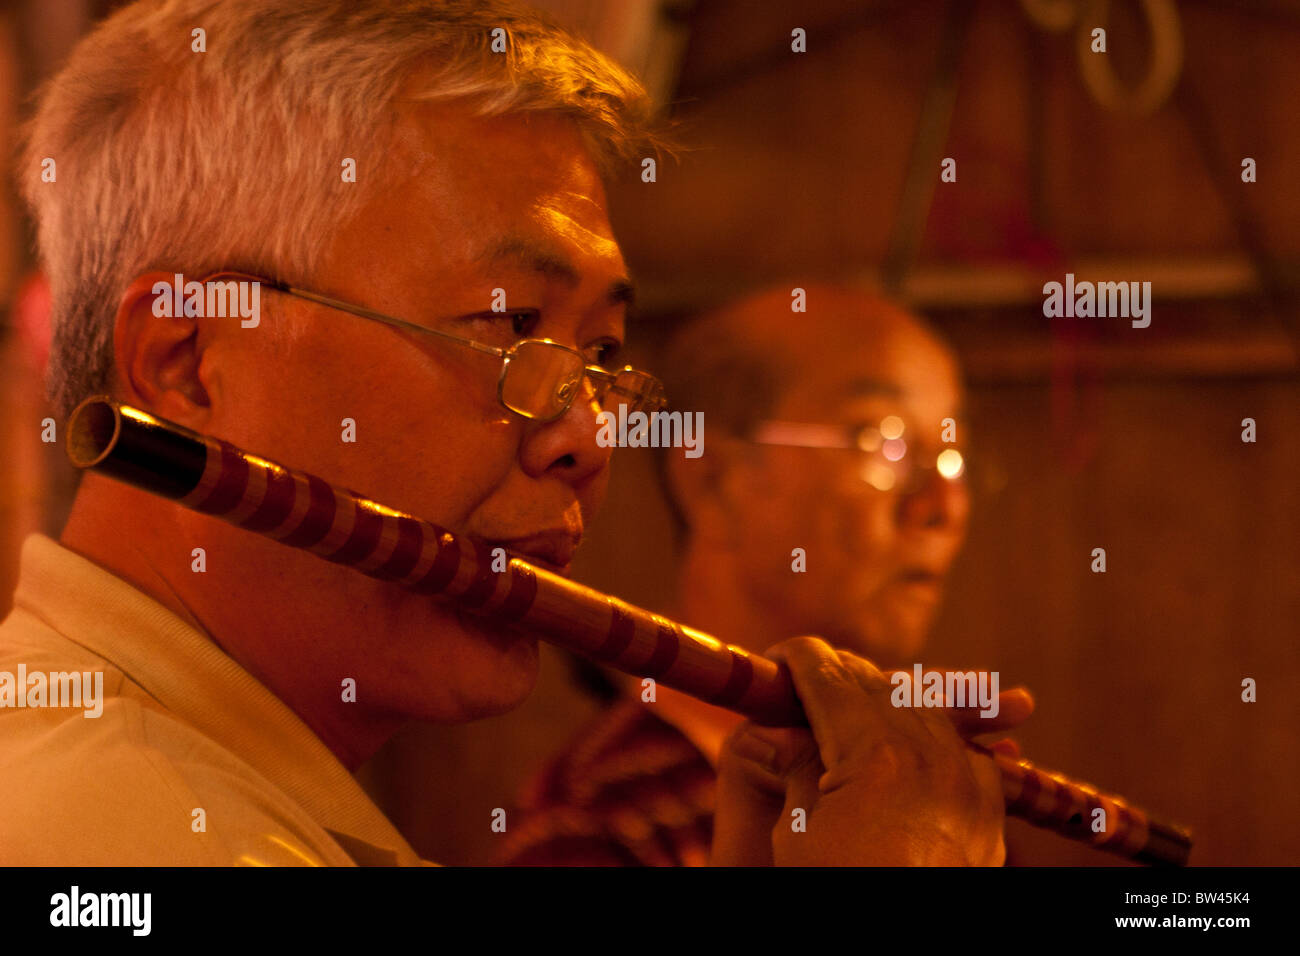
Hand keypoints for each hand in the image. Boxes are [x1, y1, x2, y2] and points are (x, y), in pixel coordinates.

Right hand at [711, 637, 1033, 865]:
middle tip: (810, 679)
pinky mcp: (989, 807)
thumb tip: (795, 728)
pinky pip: (965, 747)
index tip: (783, 656)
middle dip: (840, 675)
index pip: (829, 676)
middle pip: (877, 682)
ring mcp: (968, 779)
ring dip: (889, 698)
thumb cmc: (838, 890)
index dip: (799, 658)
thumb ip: (802, 764)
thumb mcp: (799, 830)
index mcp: (874, 756)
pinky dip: (940, 734)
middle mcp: (930, 756)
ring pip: (925, 705)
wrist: (905, 950)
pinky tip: (929, 734)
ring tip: (861, 701)